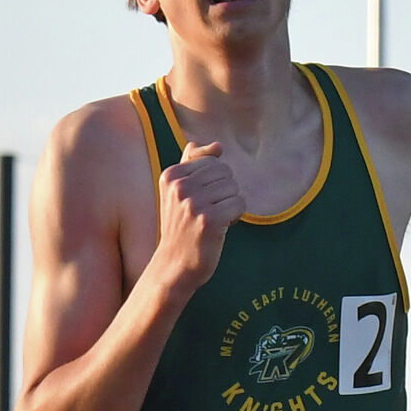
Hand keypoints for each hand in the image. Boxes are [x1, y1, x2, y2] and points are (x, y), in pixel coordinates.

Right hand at [154, 141, 244, 291]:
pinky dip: (236, 216)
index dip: (216, 182)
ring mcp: (193, 204)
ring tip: (214, 220)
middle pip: (226, 173)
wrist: (174, 264)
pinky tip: (221, 228)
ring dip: (231, 205)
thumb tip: (218, 146)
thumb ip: (193, 163)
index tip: (201, 201)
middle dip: (226, 192)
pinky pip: (239, 204)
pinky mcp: (209, 221)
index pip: (214, 162)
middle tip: (210, 211)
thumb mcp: (179, 192)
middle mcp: (180, 187)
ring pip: (234, 188)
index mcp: (171, 175)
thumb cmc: (182, 227)